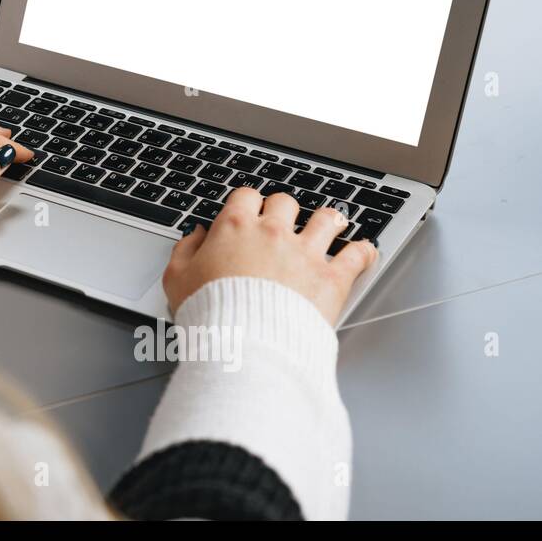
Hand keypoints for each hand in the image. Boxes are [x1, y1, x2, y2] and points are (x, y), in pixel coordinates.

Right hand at [163, 188, 378, 324]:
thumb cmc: (210, 314)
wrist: (244, 344)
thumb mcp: (177, 279)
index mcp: (235, 228)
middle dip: (285, 210)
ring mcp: (305, 253)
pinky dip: (364, 252)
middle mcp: (273, 233)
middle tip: (286, 221)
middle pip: (286, 202)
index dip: (248, 203)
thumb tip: (195, 235)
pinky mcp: (331, 278)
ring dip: (330, 220)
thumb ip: (185, 250)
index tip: (249, 212)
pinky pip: (357, 255)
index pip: (246, 196)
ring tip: (332, 224)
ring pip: (327, 219)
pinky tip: (364, 251)